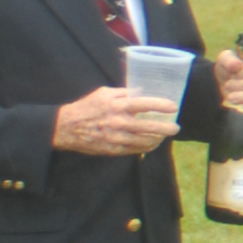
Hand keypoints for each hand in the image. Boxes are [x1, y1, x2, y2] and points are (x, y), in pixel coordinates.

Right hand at [52, 87, 180, 155]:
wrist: (67, 127)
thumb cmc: (87, 107)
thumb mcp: (104, 93)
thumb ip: (124, 93)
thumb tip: (141, 91)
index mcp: (118, 105)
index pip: (146, 104)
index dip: (162, 105)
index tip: (174, 107)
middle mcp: (119, 122)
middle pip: (150, 127)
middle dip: (166, 128)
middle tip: (176, 128)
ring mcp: (117, 138)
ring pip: (144, 141)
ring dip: (157, 139)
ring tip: (164, 136)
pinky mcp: (113, 150)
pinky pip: (135, 150)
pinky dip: (145, 147)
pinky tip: (151, 144)